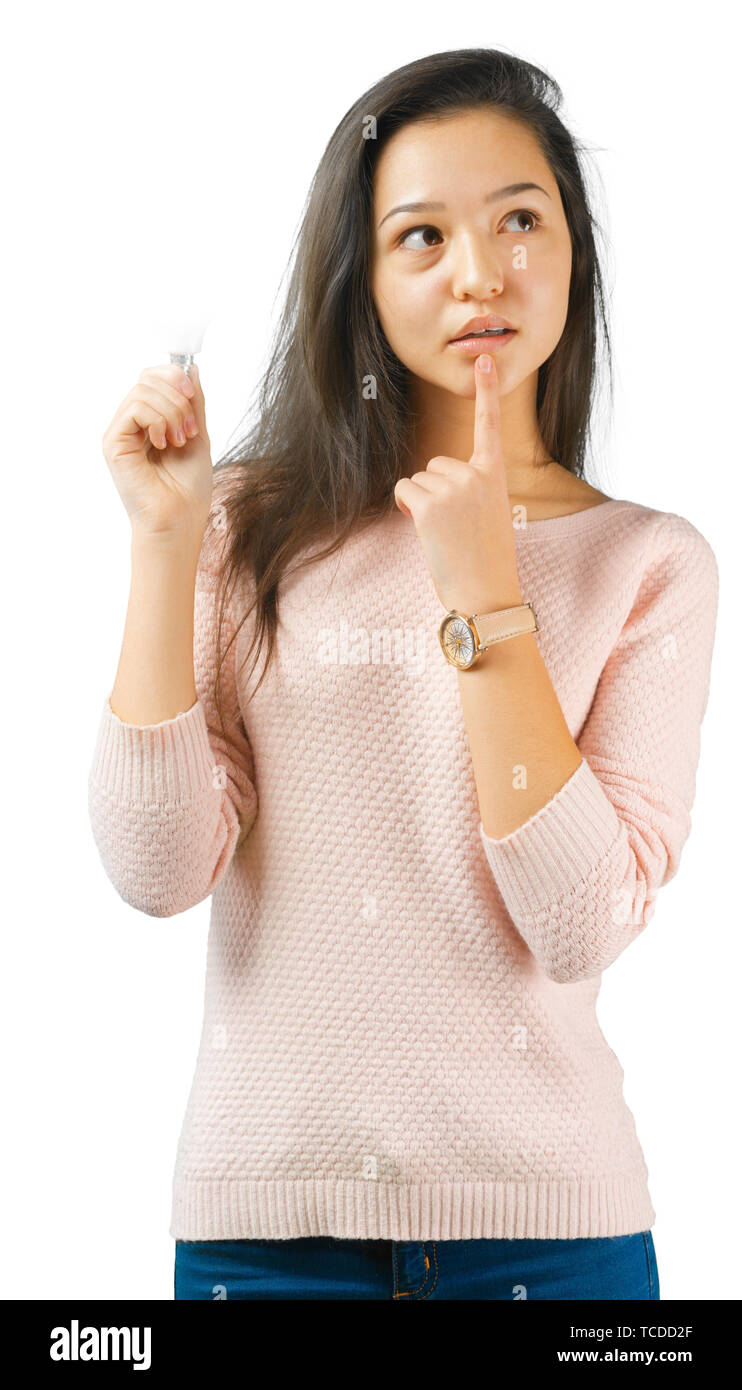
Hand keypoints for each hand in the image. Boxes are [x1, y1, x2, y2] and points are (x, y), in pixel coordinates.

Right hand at [101, 362, 212, 541]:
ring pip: (142, 391)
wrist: (179, 519)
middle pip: (147, 378)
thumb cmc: (189, 488)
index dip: (173, 376)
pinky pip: (134, 408)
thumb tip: (190, 367)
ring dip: (172, 412)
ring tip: (180, 440)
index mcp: (151, 421)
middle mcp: (132, 424)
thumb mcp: (198, 434)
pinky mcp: (113, 443)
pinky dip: (157, 420)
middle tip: (190, 427)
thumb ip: (193, 402)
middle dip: (177, 395)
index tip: (193, 397)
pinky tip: (163, 443)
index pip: (153, 378)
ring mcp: (120, 432)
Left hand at [393, 353, 522, 613]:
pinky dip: (406, 509)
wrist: (487, 594)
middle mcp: (475, 474)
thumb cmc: (485, 562)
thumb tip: (420, 488)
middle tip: (453, 527)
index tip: (483, 359)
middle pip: (435, 463)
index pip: (489, 426)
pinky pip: (405, 490)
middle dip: (435, 491)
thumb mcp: (488, 516)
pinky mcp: (430, 503)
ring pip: (418, 479)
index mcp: (495, 476)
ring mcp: (453, 487)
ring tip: (444, 534)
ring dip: (421, 504)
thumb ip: (468, 492)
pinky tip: (426, 530)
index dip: (486, 391)